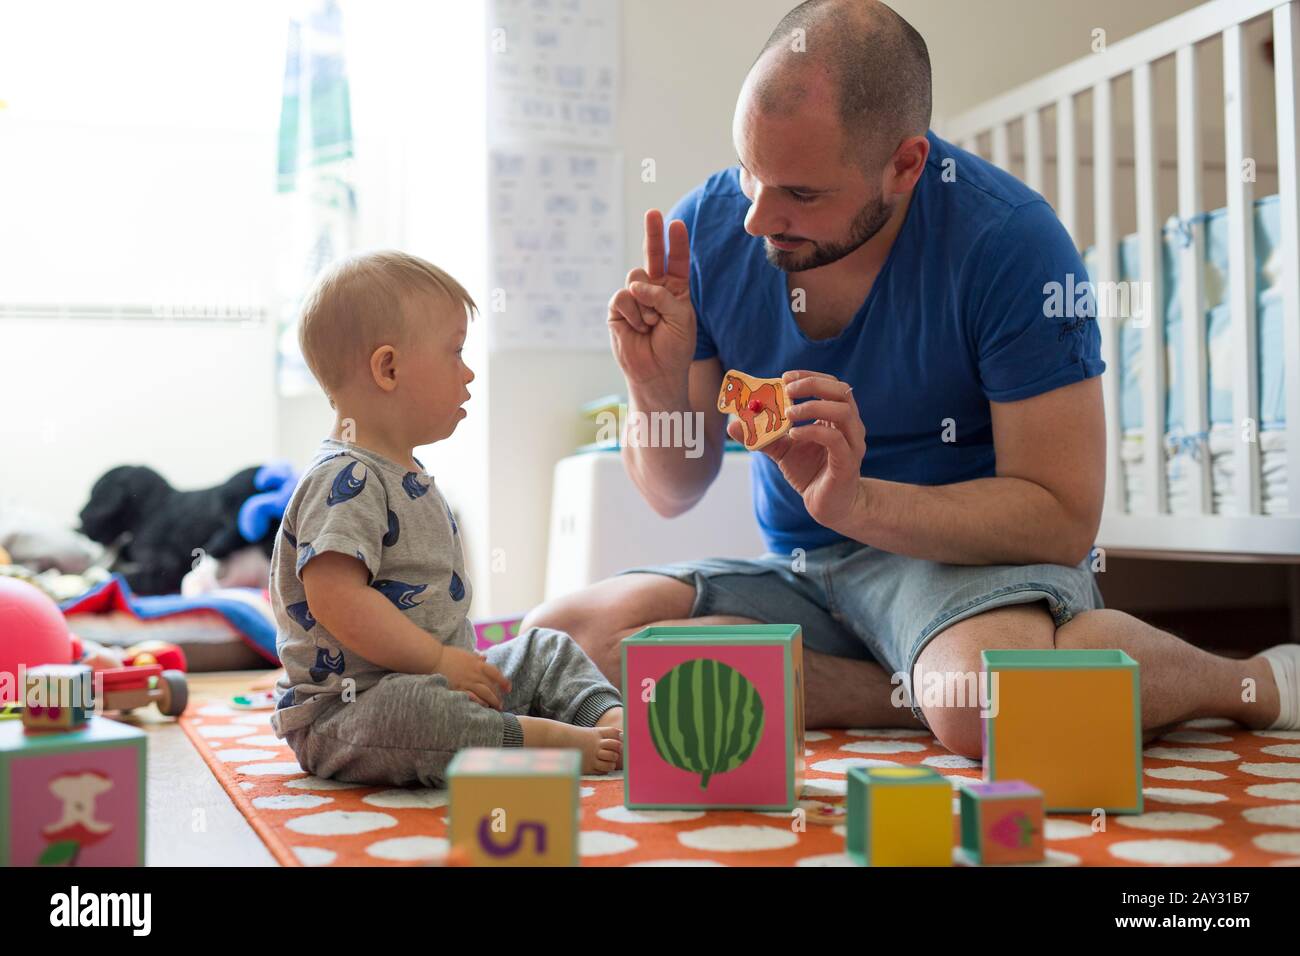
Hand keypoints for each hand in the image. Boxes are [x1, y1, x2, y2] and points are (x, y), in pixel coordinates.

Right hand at [437, 646, 510, 709]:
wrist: (433, 659)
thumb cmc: (448, 655)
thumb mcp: (465, 654)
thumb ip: (476, 657)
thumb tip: (484, 657)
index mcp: (478, 664)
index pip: (495, 673)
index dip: (504, 682)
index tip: (508, 688)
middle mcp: (475, 674)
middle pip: (491, 686)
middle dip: (498, 695)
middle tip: (501, 702)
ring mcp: (467, 682)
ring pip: (485, 693)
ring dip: (492, 701)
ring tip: (496, 708)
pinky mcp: (458, 689)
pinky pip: (473, 698)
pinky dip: (480, 702)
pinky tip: (484, 707)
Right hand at [607, 209, 696, 388]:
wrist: (656, 373)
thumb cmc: (674, 347)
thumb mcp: (681, 318)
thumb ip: (663, 296)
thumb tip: (634, 285)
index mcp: (675, 289)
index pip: (677, 261)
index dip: (676, 243)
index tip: (677, 224)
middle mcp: (654, 289)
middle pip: (652, 255)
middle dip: (653, 234)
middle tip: (652, 212)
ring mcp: (635, 297)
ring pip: (637, 278)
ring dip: (647, 303)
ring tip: (652, 324)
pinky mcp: (617, 309)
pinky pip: (623, 297)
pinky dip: (633, 313)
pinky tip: (638, 328)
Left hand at [727, 370, 866, 532]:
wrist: (827, 506)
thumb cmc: (810, 473)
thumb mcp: (782, 451)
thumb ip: (762, 436)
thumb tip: (733, 425)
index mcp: (837, 417)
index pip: (831, 385)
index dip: (809, 377)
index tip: (785, 377)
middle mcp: (850, 426)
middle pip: (841, 391)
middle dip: (812, 385)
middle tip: (787, 390)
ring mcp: (852, 443)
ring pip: (842, 411)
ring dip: (812, 406)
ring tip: (788, 413)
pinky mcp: (847, 462)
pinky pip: (834, 438)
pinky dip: (812, 431)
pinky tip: (793, 434)